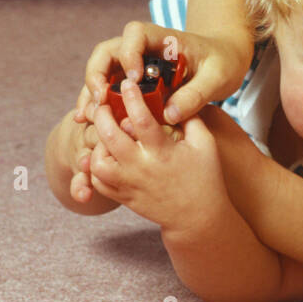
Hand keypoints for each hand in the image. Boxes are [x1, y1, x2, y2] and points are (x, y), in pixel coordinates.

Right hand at [75, 22, 250, 126]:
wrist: (225, 62)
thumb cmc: (223, 62)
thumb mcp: (218, 77)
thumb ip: (196, 94)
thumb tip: (169, 115)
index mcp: (163, 38)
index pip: (134, 34)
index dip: (129, 54)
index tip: (135, 79)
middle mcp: (142, 48)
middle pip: (107, 52)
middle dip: (97, 75)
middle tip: (100, 101)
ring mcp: (134, 65)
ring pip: (102, 72)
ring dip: (91, 93)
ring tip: (86, 117)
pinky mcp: (133, 83)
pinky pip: (109, 90)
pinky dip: (97, 104)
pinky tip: (87, 122)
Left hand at [85, 79, 226, 234]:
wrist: (199, 218)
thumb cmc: (205, 178)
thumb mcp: (206, 145)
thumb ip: (191, 119)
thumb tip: (176, 99)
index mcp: (163, 152)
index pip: (141, 118)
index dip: (131, 97)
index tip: (126, 83)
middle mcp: (142, 168)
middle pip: (110, 136)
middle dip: (102, 114)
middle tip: (104, 103)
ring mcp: (130, 184)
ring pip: (97, 162)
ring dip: (97, 144)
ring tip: (106, 134)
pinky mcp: (124, 197)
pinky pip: (98, 182)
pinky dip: (96, 167)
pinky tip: (105, 155)